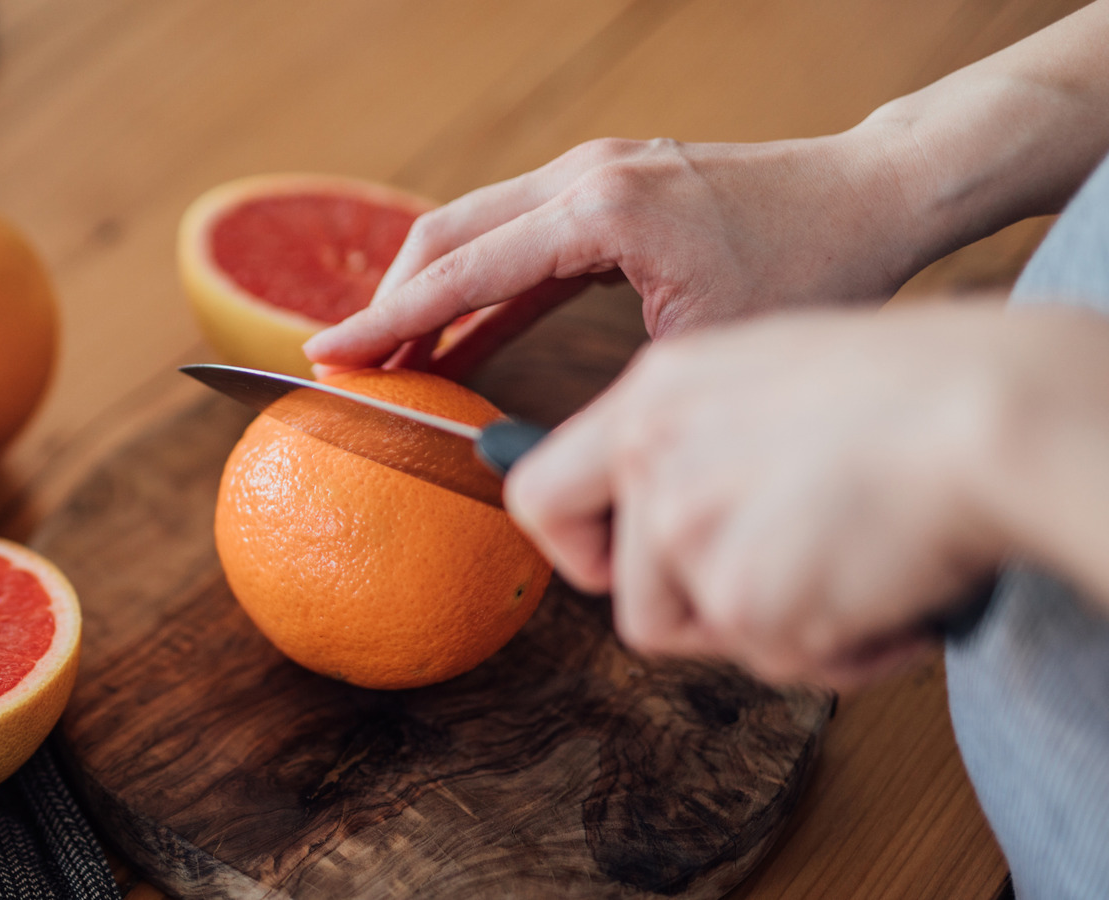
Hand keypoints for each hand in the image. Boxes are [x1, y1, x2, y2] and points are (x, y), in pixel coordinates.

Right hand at [305, 125, 931, 373]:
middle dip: (389, 300)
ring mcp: (594, 171)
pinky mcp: (608, 185)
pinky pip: (519, 236)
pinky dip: (481, 285)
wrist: (870, 193)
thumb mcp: (705, 348)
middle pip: (448, 231)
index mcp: (600, 210)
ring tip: (392, 358)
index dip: (387, 319)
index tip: (328, 354)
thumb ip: (612, 391)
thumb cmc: (809, 266)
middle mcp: (585, 175)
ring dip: (430, 291)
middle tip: (346, 362)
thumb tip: (544, 452)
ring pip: (476, 227)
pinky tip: (460, 336)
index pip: (462, 268)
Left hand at [503, 304, 1022, 687]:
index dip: (575, 550)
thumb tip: (666, 504)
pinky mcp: (742, 598)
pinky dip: (843, 648)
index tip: (615, 567)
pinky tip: (893, 591)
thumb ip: (702, 437)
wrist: (987, 411)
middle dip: (707, 611)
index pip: (540, 494)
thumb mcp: (772, 377)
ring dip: (779, 627)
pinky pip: (781, 662)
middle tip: (789, 579)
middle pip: (630, 598)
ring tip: (857, 569)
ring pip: (708, 635)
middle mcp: (652, 461)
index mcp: (654, 396)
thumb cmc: (916, 386)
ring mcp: (688, 531)